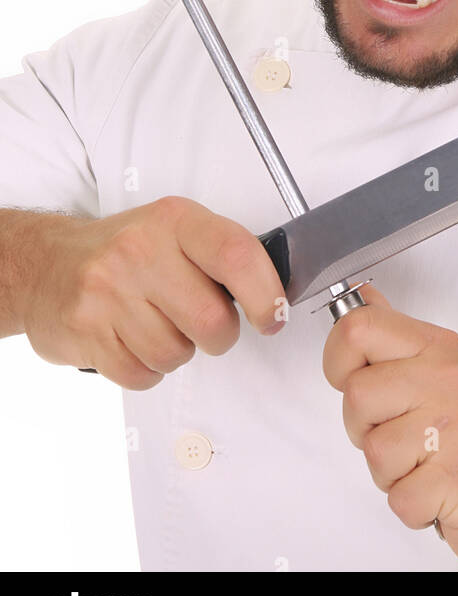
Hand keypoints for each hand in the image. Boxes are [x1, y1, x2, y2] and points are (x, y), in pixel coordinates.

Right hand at [18, 195, 286, 388]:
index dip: (266, 294)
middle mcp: (140, 251)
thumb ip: (220, 254)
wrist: (44, 264)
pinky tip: (133, 340)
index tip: (273, 316)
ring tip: (157, 324)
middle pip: (212, 321)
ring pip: (177, 354)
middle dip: (219, 335)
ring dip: (178, 352)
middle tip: (205, 324)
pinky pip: (142, 375)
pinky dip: (147, 369)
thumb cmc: (124, 251)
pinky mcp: (87, 332)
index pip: (236, 254)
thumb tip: (275, 295)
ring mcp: (109, 292)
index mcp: (175, 220)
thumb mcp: (173, 230)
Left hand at [323, 283, 457, 570]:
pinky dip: (411, 506)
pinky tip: (437, 493)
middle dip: (364, 430)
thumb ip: (393, 338)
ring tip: (425, 466)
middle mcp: (452, 379)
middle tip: (403, 438)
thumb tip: (361, 298)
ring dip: (390, 473)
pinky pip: (398, 496)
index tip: (353, 381)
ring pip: (375, 450)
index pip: (359, 327)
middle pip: (356, 394)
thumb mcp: (437, 374)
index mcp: (440, 348)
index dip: (338, 360)